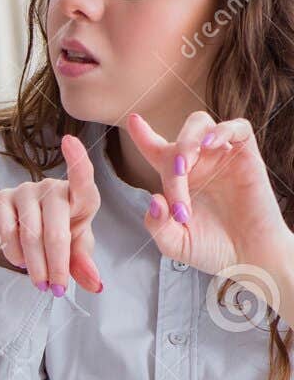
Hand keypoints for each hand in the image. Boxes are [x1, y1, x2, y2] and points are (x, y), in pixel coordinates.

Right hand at [0, 132, 103, 294]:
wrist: (30, 229)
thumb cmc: (63, 233)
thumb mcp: (78, 248)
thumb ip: (85, 264)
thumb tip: (95, 285)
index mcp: (81, 195)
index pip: (81, 176)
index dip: (76, 159)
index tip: (69, 142)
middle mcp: (51, 187)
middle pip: (54, 228)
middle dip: (55, 264)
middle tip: (55, 289)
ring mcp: (24, 191)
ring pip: (29, 234)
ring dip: (35, 265)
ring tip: (40, 283)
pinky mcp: (1, 199)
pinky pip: (5, 231)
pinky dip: (14, 253)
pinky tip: (21, 262)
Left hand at [126, 111, 293, 301]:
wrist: (247, 258)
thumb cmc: (212, 249)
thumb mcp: (174, 243)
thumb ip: (157, 224)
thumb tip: (154, 200)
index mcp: (179, 181)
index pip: (158, 150)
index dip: (143, 135)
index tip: (133, 121)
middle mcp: (199, 165)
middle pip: (179, 138)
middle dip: (170, 156)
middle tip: (174, 180)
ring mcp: (223, 159)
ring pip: (201, 125)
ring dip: (187, 141)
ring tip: (184, 166)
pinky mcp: (247, 157)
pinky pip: (238, 127)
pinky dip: (221, 130)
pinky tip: (209, 145)